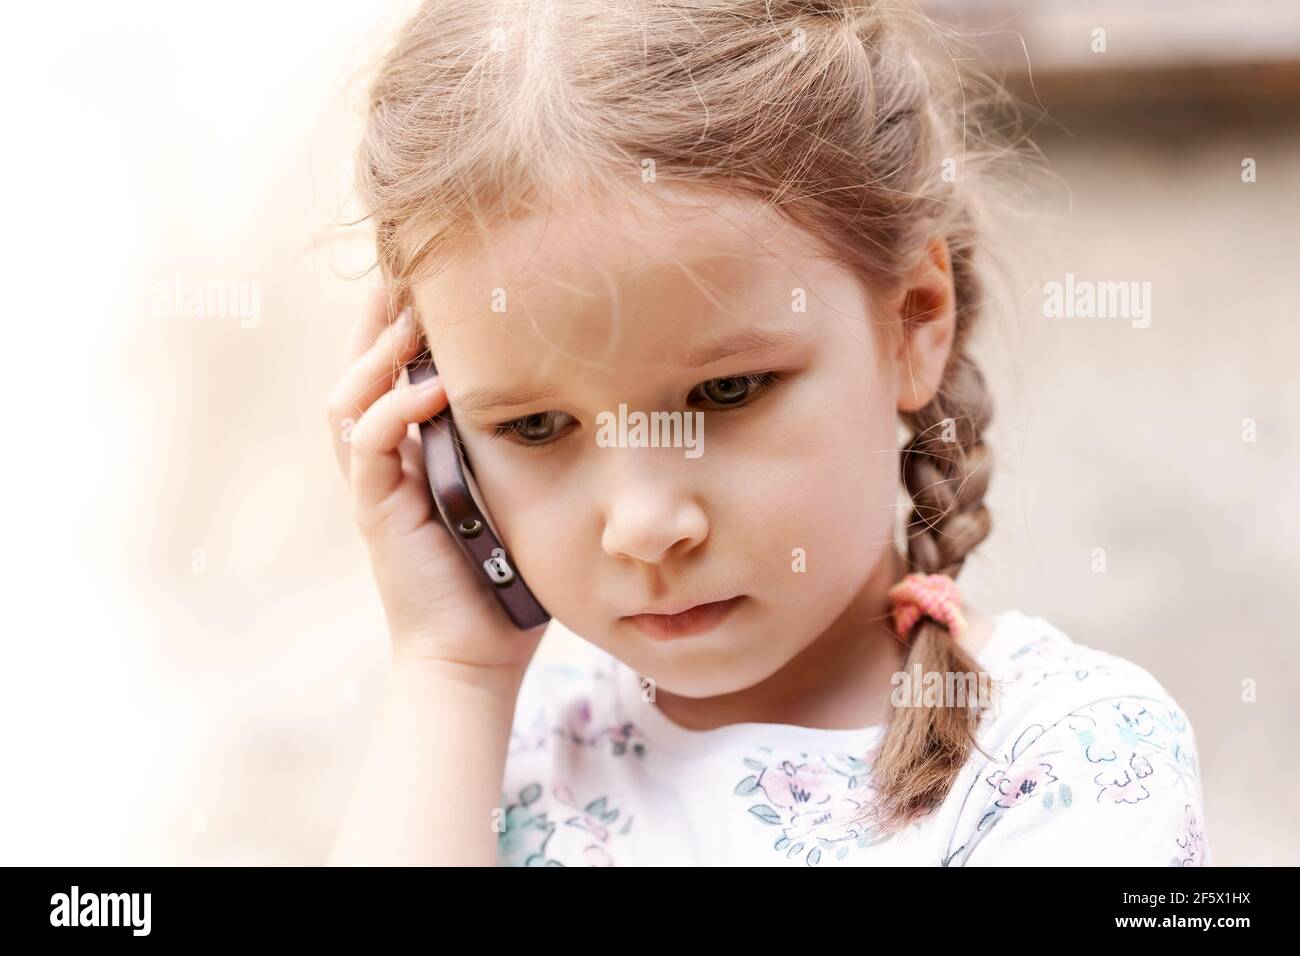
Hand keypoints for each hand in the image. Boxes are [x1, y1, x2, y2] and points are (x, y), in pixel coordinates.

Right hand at [325, 282, 546, 683]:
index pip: (390, 371)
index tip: (430, 274)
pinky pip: (370, 447)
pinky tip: (431, 387)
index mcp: (408, 452)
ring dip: (379, 353)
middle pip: (357, 370)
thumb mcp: (511, 491)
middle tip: (404, 266)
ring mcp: (373, 487)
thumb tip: (565, 385)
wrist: (473, 655)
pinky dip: (396, 410)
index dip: (398, 322)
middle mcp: (381, 462)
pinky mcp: (375, 513)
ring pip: (350, 399)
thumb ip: (514, 441)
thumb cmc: (502, 575)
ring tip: (414, 312)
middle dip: (376, 317)